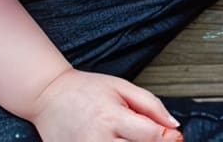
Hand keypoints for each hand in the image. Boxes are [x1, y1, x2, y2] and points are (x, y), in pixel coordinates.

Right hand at [29, 68, 181, 141]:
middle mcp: (97, 140)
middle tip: (154, 139)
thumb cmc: (84, 90)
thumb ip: (151, 105)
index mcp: (111, 117)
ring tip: (132, 139)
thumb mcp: (122, 87)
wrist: (48, 96)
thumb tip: (174, 125)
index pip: (151, 136)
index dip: (168, 138)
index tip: (174, 136)